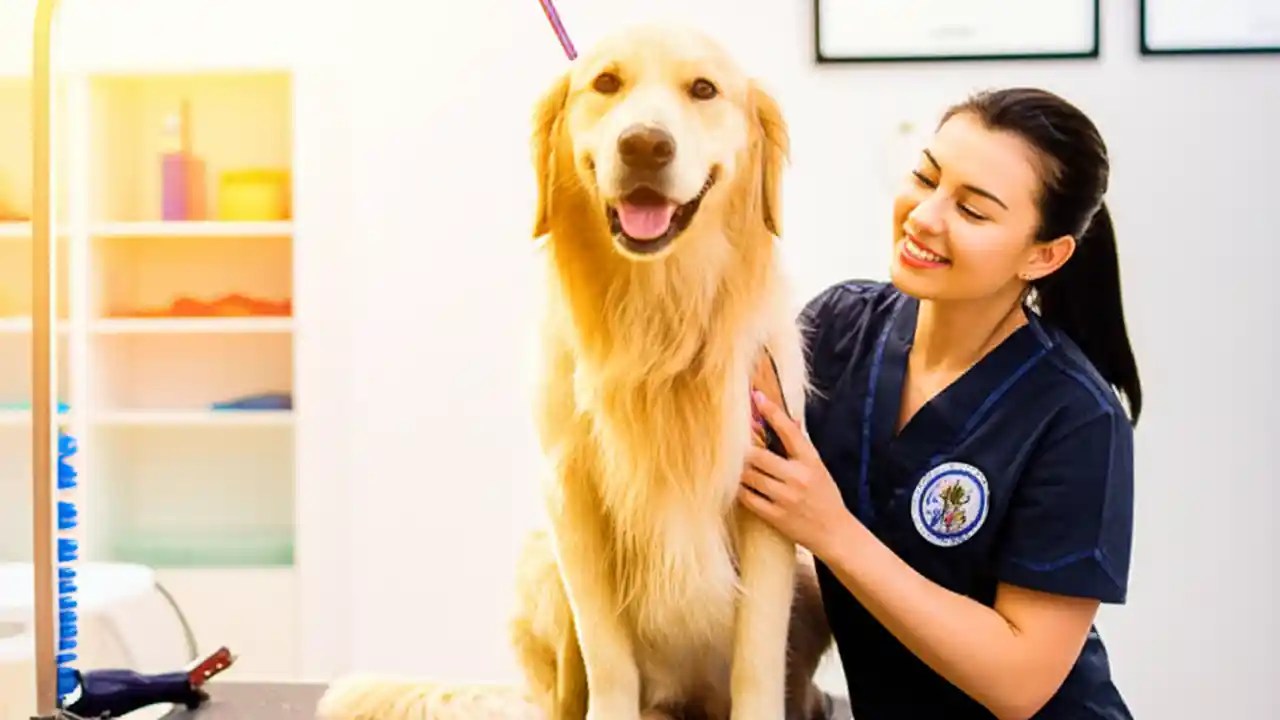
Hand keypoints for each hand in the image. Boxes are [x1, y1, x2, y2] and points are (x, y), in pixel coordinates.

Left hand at [739, 389, 856, 559]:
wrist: (835, 533)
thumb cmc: (825, 496)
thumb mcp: (818, 468)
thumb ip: (800, 446)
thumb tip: (788, 419)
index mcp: (810, 461)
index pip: (789, 431)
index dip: (772, 412)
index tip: (757, 397)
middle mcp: (798, 477)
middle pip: (758, 455)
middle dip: (743, 448)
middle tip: (732, 442)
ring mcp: (785, 498)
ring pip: (749, 476)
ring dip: (738, 469)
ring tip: (732, 464)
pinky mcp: (774, 516)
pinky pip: (747, 498)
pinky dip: (739, 489)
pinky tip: (737, 484)